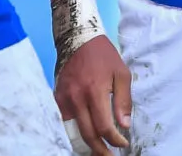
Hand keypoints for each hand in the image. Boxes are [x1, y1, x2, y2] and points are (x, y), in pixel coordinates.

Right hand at [55, 35, 131, 155]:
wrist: (78, 38)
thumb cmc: (103, 55)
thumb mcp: (121, 73)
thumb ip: (123, 100)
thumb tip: (125, 125)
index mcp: (94, 91)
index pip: (104, 126)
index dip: (114, 139)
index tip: (123, 144)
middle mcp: (76, 97)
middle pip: (87, 134)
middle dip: (100, 149)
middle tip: (109, 155)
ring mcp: (64, 98)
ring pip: (73, 130)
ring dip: (86, 143)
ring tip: (98, 150)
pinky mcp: (57, 97)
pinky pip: (65, 120)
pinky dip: (74, 130)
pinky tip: (85, 134)